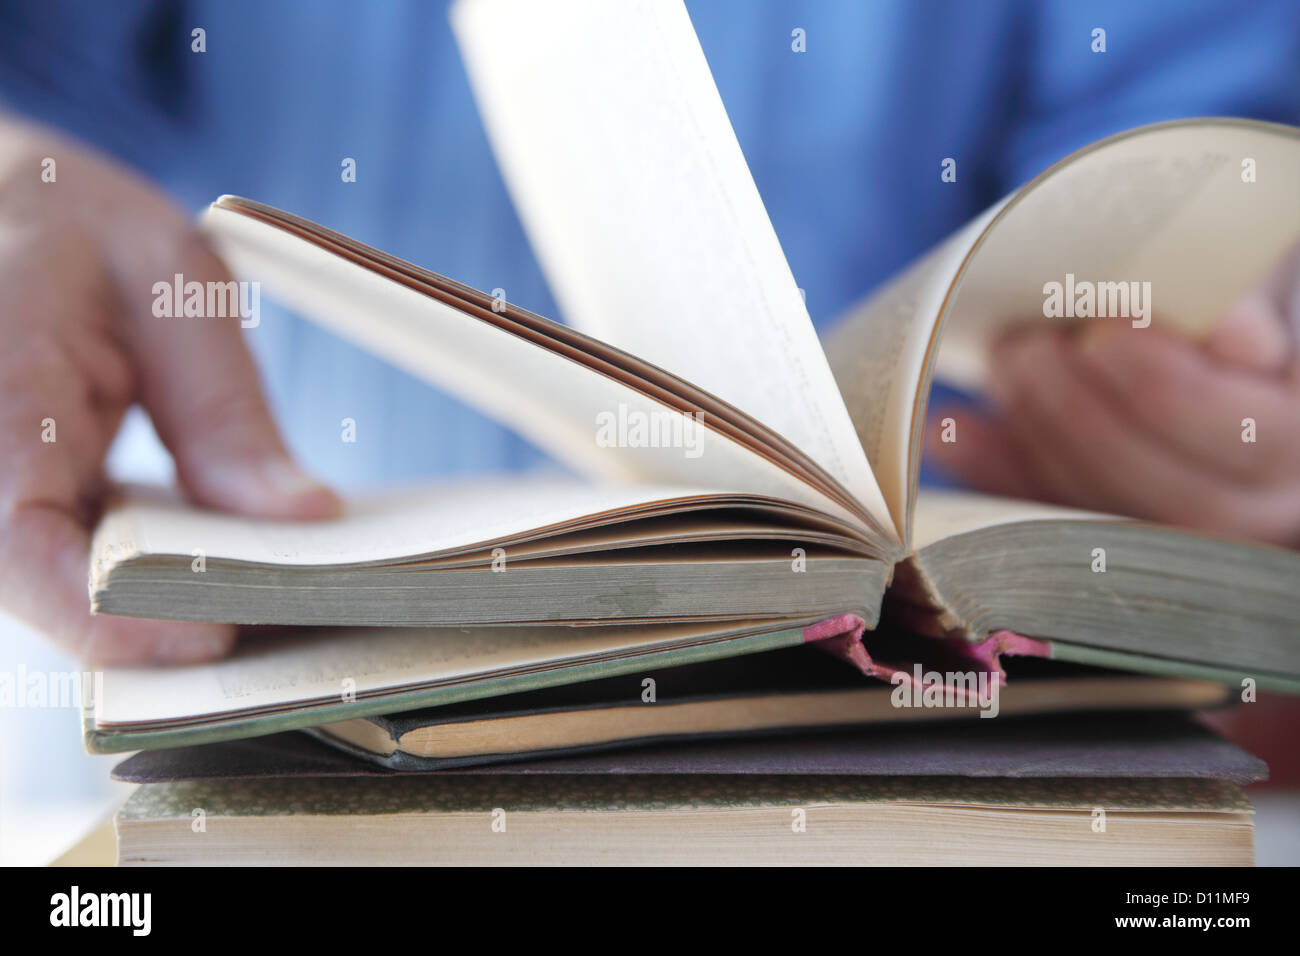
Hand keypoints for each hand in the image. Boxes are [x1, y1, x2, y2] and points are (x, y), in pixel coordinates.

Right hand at [0, 115, 338, 662]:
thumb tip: (300, 519)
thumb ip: (223, 408)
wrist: (3, 202)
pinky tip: (210, 561)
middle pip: (36, 586)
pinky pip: (57, 560)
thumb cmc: (74, 225)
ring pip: (47, 585)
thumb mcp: (172, 283)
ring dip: (148, 604)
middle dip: (154, 624)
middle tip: (274, 626)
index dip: (111, 613)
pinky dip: (135, 571)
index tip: (216, 633)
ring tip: (259, 592)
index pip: (17, 542)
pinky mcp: (4, 496)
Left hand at [926, 250, 1299, 546]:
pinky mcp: (1113, 534)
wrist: (1202, 308)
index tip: (1102, 331)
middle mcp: (1268, 501)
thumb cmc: (1235, 279)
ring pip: (1112, 516)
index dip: (1171, 393)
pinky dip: (997, 476)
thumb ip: (1253, 293)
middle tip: (1027, 346)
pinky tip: (950, 430)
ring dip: (1042, 437)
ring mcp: (1188, 529)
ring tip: (1004, 361)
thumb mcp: (1259, 266)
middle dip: (1084, 418)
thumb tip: (1237, 339)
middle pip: (1176, 493)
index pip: (1248, 438)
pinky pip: (1054, 523)